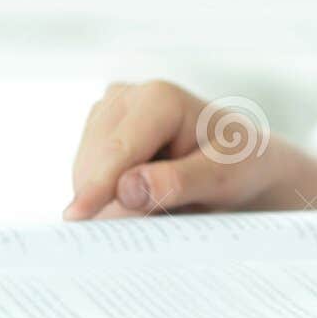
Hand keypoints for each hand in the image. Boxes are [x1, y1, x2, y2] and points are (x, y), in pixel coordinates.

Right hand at [67, 80, 287, 218]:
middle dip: (110, 200)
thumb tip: (127, 189)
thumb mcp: (223, 178)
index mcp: (160, 98)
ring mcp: (108, 112)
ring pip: (85, 170)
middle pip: (95, 162)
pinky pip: (86, 173)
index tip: (75, 218)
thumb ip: (179, 183)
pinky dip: (106, 194)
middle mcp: (127, 96)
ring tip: (162, 202)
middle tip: (159, 221)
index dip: (98, 186)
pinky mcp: (99, 131)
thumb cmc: (239, 166)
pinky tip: (142, 195)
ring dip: (110, 199)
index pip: (119, 151)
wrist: (241, 163)